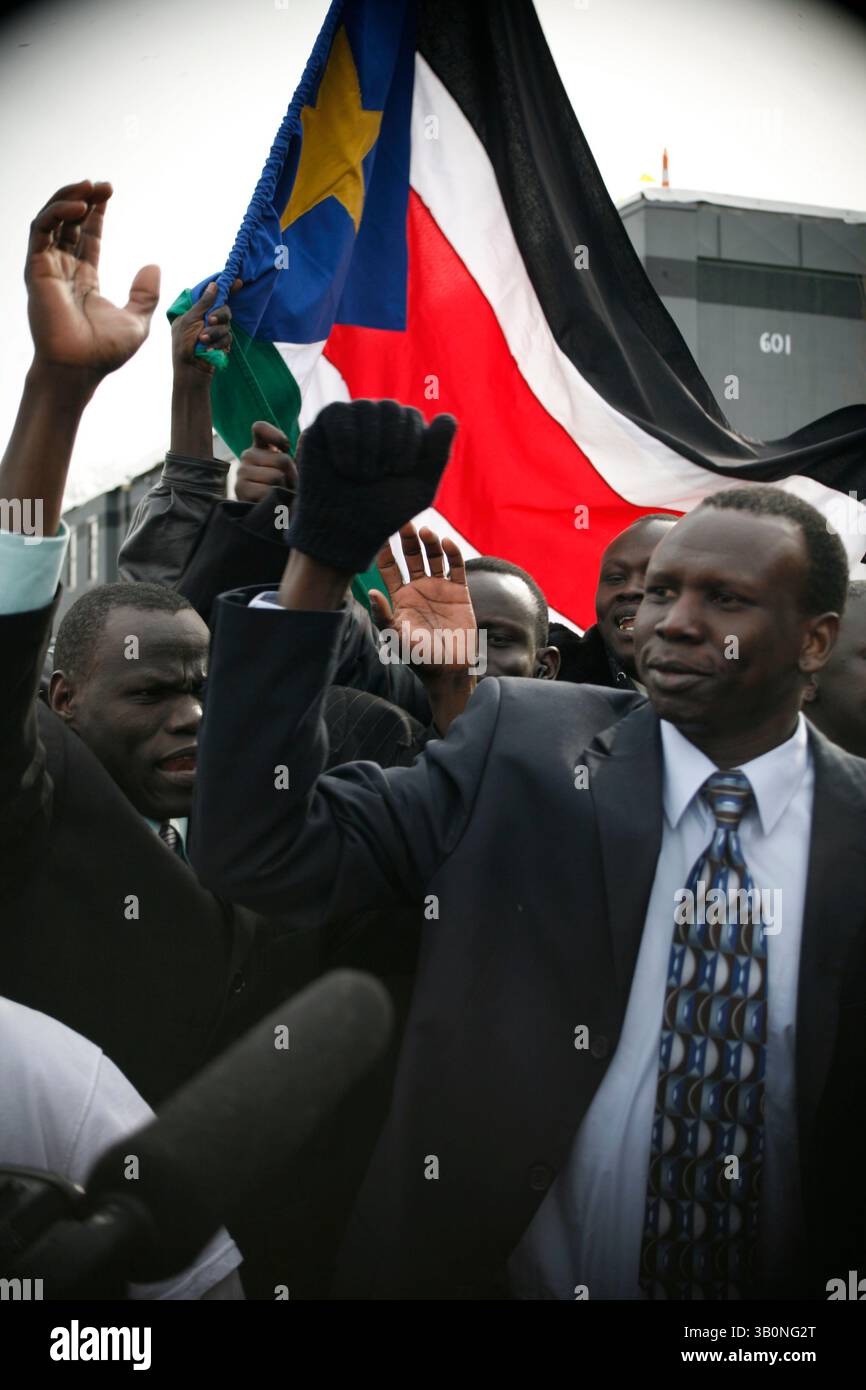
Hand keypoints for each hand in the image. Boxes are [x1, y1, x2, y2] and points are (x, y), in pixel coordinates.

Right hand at [26, 180, 159, 384]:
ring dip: (68, 198)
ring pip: (51, 220)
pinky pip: (41, 230)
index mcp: (84, 280)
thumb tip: (154, 266)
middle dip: (84, 199)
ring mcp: (48, 269)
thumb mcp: (137, 321)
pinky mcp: (36, 269)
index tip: (109, 192)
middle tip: (103, 185)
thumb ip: (145, 295)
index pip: (87, 237)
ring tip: (89, 187)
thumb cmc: (104, 353)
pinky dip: (57, 213)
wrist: (79, 369)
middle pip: (69, 224)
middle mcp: (63, 271)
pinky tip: (79, 206)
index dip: (96, 213)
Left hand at [171, 278, 239, 380]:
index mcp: (196, 311)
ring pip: (227, 325)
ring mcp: (215, 332)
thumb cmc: (183, 345)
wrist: (189, 371)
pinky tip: (209, 350)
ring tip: (202, 341)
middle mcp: (207, 319)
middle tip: (210, 321)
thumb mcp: (190, 320)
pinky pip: (228, 339)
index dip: (226, 288)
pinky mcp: (221, 344)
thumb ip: (203, 303)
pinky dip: (218, 344)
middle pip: (224, 309)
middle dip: (219, 315)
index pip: (213, 295)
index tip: (238, 281)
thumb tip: (214, 285)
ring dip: (215, 333)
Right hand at [236, 421, 297, 501]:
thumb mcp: (294, 471)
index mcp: (261, 447)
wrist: (274, 518)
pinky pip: (267, 490)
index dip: (275, 434)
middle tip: (288, 487)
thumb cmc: (286, 491)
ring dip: (284, 490)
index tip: (286, 447)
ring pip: (276, 476)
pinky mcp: (240, 489)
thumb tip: (304, 436)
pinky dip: (275, 501)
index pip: (260, 428)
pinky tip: (271, 504)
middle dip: (292, 476)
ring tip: (280, 496)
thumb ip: (298, 454)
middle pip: (281, 459)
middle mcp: (248, 456)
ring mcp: (242, 472)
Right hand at [285, 399, 456, 574]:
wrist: (346, 529)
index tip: (399, 472)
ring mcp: (351, 419)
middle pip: (391, 408)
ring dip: (367, 448)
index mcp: (402, 431)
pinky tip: (345, 467)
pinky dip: (345, 443)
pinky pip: (338, 412)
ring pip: (365, 407)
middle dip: (389, 445)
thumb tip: (448, 417)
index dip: (409, 444)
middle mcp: (378, 420)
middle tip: (378, 476)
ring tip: (362, 476)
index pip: (412, 415)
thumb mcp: (421, 485)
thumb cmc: (384, 510)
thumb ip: (438, 451)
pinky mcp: (324, 424)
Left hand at [370, 524, 477, 677]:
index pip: (388, 566)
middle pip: (410, 555)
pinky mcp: (459, 592)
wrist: (449, 671)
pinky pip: (456, 567)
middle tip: (403, 521)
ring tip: (427, 533)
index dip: (383, 550)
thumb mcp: (396, 637)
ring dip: (430, 543)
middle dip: (407, 539)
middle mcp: (418, 588)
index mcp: (400, 597)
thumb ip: (383, 615)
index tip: (379, 534)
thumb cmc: (419, 657)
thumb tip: (370, 591)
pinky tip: (447, 543)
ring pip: (433, 557)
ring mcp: (439, 588)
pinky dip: (452, 554)